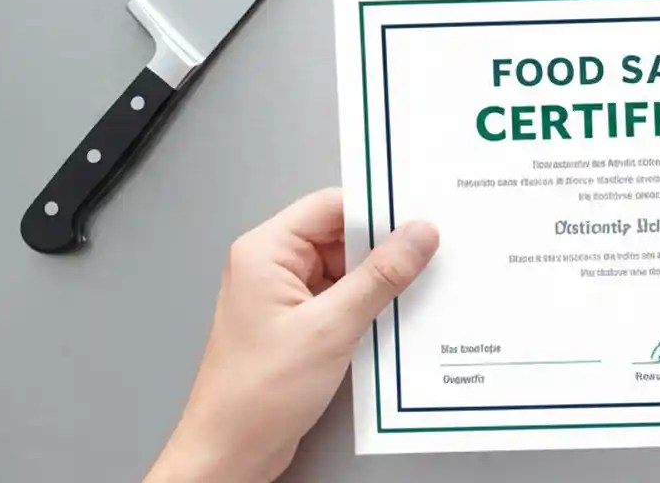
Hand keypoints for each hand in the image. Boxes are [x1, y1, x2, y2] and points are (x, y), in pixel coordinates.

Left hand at [145, 189, 438, 482]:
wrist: (229, 454)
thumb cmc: (255, 395)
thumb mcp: (330, 328)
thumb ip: (380, 276)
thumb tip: (418, 234)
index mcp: (265, 252)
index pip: (331, 205)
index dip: (377, 209)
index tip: (420, 218)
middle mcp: (271, 267)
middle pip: (340, 236)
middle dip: (384, 248)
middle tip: (430, 255)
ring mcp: (284, 297)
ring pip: (345, 269)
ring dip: (379, 281)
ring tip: (416, 289)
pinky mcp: (297, 325)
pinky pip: (341, 299)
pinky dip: (368, 306)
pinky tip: (394, 318)